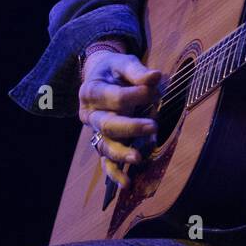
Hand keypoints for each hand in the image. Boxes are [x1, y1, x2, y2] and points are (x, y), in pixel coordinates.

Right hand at [78, 50, 162, 189]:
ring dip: (121, 153)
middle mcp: (89, 114)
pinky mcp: (101, 143)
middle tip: (153, 126)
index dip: (135, 94)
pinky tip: (127, 183)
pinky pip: (105, 161)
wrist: (100, 75)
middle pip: (107, 124)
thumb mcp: (124, 63)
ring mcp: (94, 132)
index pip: (114, 97)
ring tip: (139, 156)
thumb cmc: (115, 70)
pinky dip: (114, 173)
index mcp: (91, 91)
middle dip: (130, 127)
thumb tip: (156, 76)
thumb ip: (138, 71)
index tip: (154, 89)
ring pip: (104, 146)